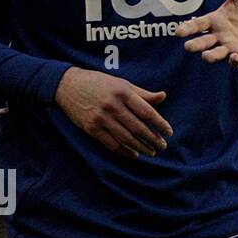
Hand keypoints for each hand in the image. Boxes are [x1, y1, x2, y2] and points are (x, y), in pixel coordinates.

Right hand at [54, 67, 171, 158]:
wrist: (68, 85)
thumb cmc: (99, 83)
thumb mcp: (122, 83)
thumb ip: (143, 93)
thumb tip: (163, 96)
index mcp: (123, 93)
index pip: (147, 112)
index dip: (160, 124)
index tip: (169, 132)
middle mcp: (113, 106)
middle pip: (138, 128)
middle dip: (153, 139)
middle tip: (163, 146)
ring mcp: (101, 118)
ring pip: (126, 138)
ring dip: (141, 147)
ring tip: (151, 152)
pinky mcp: (91, 128)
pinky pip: (110, 144)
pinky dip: (124, 151)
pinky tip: (133, 154)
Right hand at [176, 0, 237, 66]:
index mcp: (214, 21)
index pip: (198, 25)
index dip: (188, 28)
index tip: (178, 32)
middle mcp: (219, 36)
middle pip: (203, 42)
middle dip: (196, 45)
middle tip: (188, 47)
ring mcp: (230, 47)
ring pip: (217, 54)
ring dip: (211, 56)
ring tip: (205, 56)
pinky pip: (237, 61)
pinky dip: (234, 61)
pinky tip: (234, 58)